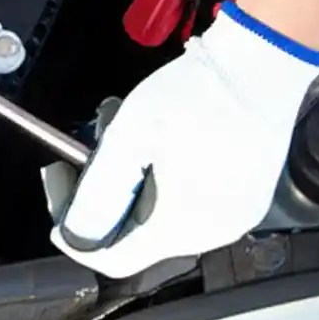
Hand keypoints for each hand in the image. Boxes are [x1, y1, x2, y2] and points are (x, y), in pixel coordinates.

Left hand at [52, 2, 318, 277]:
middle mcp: (216, 232)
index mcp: (186, 225)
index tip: (57, 197)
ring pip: (158, 217)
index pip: (115, 259)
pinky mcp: (243, 195)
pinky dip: (156, 178)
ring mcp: (235, 215)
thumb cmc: (199, 92)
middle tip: (79, 155)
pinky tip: (149, 142)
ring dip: (127, 182)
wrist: (261, 61)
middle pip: (136, 237)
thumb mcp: (130, 138)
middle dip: (100, 197)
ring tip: (116, 135)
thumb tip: (73, 236)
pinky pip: (186, 202)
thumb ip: (98, 193)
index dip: (76, 236)